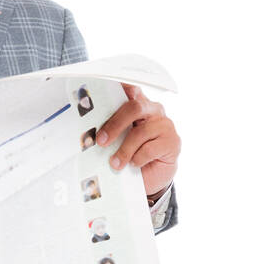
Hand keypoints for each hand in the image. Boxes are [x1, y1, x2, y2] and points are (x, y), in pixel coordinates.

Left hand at [95, 84, 179, 199]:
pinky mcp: (172, 142)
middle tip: (101, 141)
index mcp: (139, 104)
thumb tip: (91, 132)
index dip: (120, 86)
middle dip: (115, 125)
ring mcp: (165, 125)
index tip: (103, 90)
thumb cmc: (132, 153)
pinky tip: (134, 164)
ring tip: (115, 163)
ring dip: (124, 150)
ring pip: (141, 132)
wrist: (152, 176)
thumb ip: (111, 128)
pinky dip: (138, 158)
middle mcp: (154, 110)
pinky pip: (150, 148)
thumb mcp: (118, 139)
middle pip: (134, 108)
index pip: (130, 89)